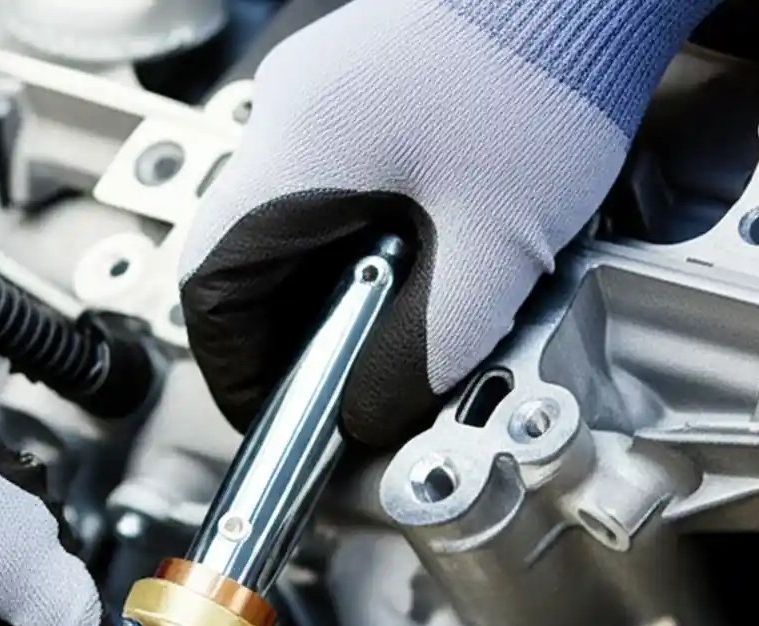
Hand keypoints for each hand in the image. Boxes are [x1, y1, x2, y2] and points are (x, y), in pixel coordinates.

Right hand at [180, 0, 718, 446]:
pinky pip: (325, 176)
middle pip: (244, 256)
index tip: (270, 410)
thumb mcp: (493, 252)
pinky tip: (417, 249)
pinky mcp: (357, 81)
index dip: (233, 366)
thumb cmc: (548, 78)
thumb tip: (371, 414)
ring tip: (394, 318)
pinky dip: (352, 232)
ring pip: (286, 218)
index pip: (210, 286)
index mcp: (294, 155)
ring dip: (325, 281)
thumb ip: (425, 353)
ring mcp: (318, 91)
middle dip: (288, 331)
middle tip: (341, 379)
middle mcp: (286, 113)